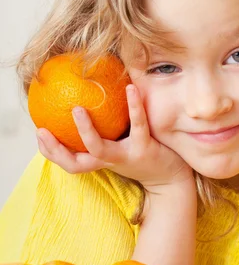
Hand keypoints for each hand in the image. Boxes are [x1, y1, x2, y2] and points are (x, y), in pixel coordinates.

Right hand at [36, 84, 192, 191]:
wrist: (173, 177)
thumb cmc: (144, 156)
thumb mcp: (121, 146)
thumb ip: (106, 131)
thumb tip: (89, 99)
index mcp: (101, 161)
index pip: (69, 162)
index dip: (51, 152)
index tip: (39, 133)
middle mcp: (109, 162)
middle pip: (76, 163)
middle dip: (57, 149)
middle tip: (43, 128)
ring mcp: (126, 156)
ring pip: (100, 148)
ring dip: (86, 130)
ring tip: (78, 109)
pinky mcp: (145, 149)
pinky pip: (138, 125)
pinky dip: (134, 106)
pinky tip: (131, 88)